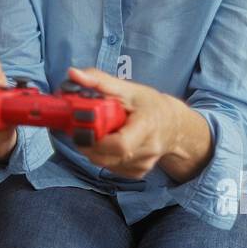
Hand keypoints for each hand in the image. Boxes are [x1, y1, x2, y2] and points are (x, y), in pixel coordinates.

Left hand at [67, 66, 209, 180]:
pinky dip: (103, 156)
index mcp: (147, 127)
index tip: (83, 125)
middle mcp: (147, 150)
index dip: (96, 138)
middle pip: (106, 157)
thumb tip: (73, 74)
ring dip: (93, 149)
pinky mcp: (137, 173)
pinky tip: (110, 142)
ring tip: (100, 132)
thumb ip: (99, 81)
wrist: (173, 125)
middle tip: (84, 127)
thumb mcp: (128, 89)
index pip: (119, 145)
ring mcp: (142, 165)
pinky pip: (110, 167)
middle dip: (88, 143)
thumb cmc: (150, 105)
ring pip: (104, 163)